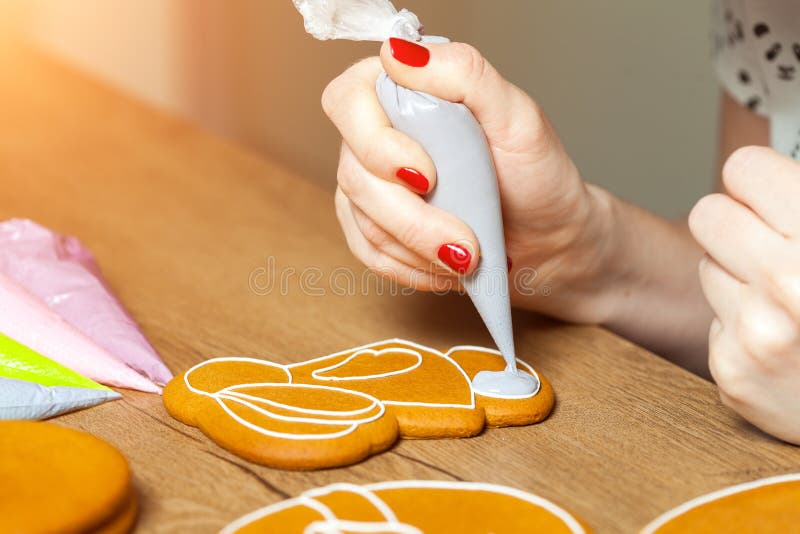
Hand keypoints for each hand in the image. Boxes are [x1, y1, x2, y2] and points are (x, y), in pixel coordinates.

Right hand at [323, 39, 615, 320]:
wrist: (549, 239)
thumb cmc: (538, 177)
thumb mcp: (517, 118)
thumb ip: (465, 74)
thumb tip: (397, 52)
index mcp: (405, 91)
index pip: (349, 101)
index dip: (375, 143)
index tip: (428, 175)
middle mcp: (379, 133)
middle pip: (354, 172)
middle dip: (411, 218)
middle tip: (466, 242)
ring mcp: (371, 183)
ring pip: (360, 217)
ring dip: (417, 247)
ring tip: (468, 255)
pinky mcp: (373, 227)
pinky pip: (367, 252)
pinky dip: (408, 267)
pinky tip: (444, 267)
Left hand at [689, 146, 799, 443]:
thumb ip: (798, 198)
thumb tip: (757, 170)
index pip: (743, 168)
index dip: (758, 183)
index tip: (769, 197)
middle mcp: (791, 283)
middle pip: (707, 213)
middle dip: (736, 225)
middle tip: (771, 245)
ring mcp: (756, 332)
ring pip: (706, 266)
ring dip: (739, 276)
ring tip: (789, 302)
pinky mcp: (733, 371)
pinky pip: (714, 321)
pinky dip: (741, 326)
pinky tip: (784, 342)